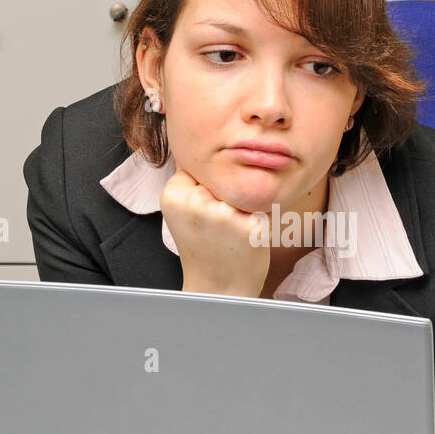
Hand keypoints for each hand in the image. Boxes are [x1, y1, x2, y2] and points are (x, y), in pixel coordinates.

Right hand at [161, 168, 270, 297]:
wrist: (218, 288)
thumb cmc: (204, 248)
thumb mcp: (184, 212)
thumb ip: (192, 183)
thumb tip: (212, 146)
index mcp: (173, 195)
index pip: (200, 168)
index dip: (207, 189)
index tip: (201, 214)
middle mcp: (195, 202)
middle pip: (222, 180)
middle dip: (225, 198)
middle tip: (216, 229)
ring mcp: (224, 215)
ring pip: (242, 193)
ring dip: (242, 208)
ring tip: (231, 234)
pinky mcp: (250, 227)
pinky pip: (261, 208)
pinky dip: (258, 220)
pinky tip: (245, 239)